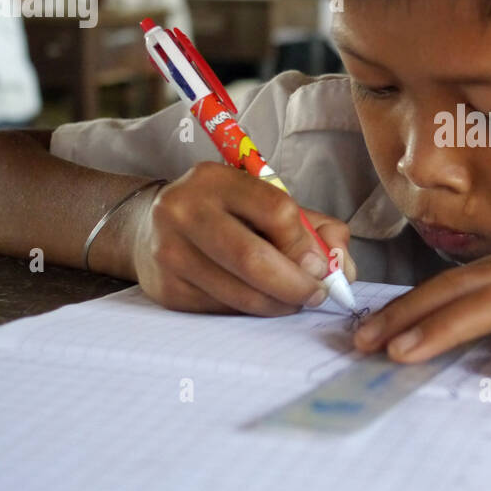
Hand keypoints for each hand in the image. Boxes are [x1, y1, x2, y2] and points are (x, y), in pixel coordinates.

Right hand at [130, 161, 355, 314]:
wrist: (149, 227)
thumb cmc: (225, 214)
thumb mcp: (264, 202)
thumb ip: (314, 228)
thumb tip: (341, 268)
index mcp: (216, 179)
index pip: (276, 211)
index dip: (305, 245)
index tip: (320, 265)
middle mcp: (185, 210)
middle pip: (253, 259)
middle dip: (296, 285)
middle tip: (316, 295)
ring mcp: (170, 251)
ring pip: (240, 293)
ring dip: (278, 305)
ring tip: (293, 300)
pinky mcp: (167, 289)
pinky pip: (223, 310)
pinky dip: (251, 311)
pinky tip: (259, 300)